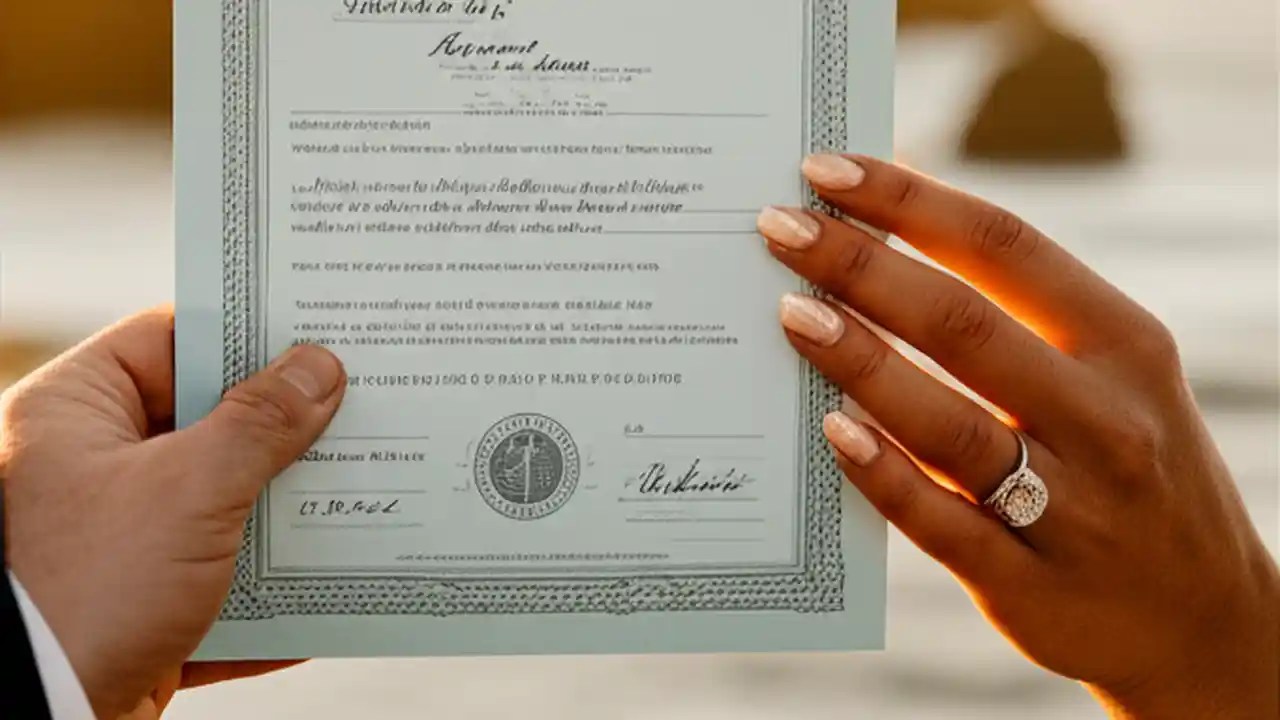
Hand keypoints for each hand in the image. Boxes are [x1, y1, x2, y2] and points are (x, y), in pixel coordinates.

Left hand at [0, 308, 345, 717]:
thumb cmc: (83, 590)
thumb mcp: (188, 488)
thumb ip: (260, 423)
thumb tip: (319, 367)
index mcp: (77, 413)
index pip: (170, 340)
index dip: (243, 334)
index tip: (317, 333)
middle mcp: (91, 468)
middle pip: (207, 423)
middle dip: (284, 430)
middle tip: (359, 412)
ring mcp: (115, 540)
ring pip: (221, 504)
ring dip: (285, 512)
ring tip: (358, 496)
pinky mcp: (138, 607)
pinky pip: (220, 582)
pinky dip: (271, 588)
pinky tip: (326, 586)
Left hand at [759, 156, 1278, 718]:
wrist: (1204, 617)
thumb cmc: (1130, 469)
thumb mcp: (1115, 380)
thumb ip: (1019, 322)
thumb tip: (883, 246)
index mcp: (1125, 346)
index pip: (1005, 247)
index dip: (909, 200)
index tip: (827, 170)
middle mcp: (1106, 419)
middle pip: (962, 323)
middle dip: (860, 265)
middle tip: (778, 227)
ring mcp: (1071, 509)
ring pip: (948, 421)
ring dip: (859, 359)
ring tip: (790, 312)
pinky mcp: (1029, 586)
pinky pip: (940, 522)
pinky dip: (883, 472)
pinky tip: (830, 431)